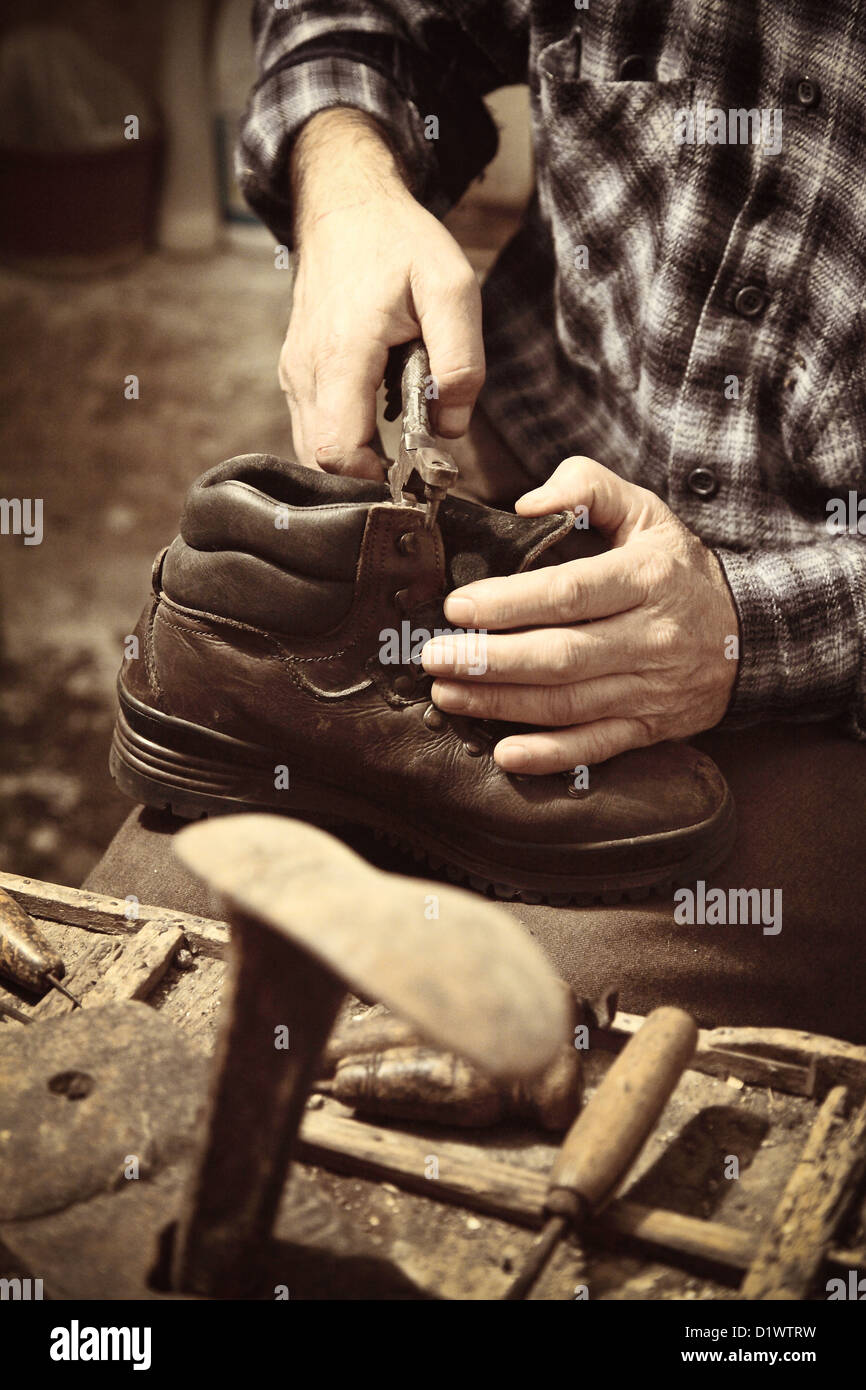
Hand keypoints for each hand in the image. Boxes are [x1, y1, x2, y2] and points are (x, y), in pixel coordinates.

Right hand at [283, 109, 483, 477]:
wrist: (345, 204)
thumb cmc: (400, 242)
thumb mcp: (452, 288)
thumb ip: (461, 362)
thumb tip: (452, 427)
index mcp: (343, 353)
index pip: (339, 449)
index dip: (374, 476)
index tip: (413, 472)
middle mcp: (307, 369)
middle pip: (322, 459)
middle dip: (365, 475)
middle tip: (412, 463)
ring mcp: (294, 371)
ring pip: (312, 446)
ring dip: (353, 457)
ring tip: (398, 440)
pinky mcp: (294, 370)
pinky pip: (311, 424)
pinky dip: (342, 435)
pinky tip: (377, 416)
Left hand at [421, 456, 739, 772]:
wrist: (750, 635)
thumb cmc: (678, 569)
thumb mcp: (646, 512)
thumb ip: (587, 490)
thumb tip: (527, 503)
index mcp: (647, 579)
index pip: (570, 593)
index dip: (510, 603)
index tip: (459, 606)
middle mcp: (651, 637)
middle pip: (562, 655)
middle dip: (490, 660)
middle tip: (435, 657)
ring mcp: (650, 689)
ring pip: (569, 704)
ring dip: (501, 703)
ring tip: (448, 692)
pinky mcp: (649, 727)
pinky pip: (595, 747)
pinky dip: (550, 756)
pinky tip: (505, 754)